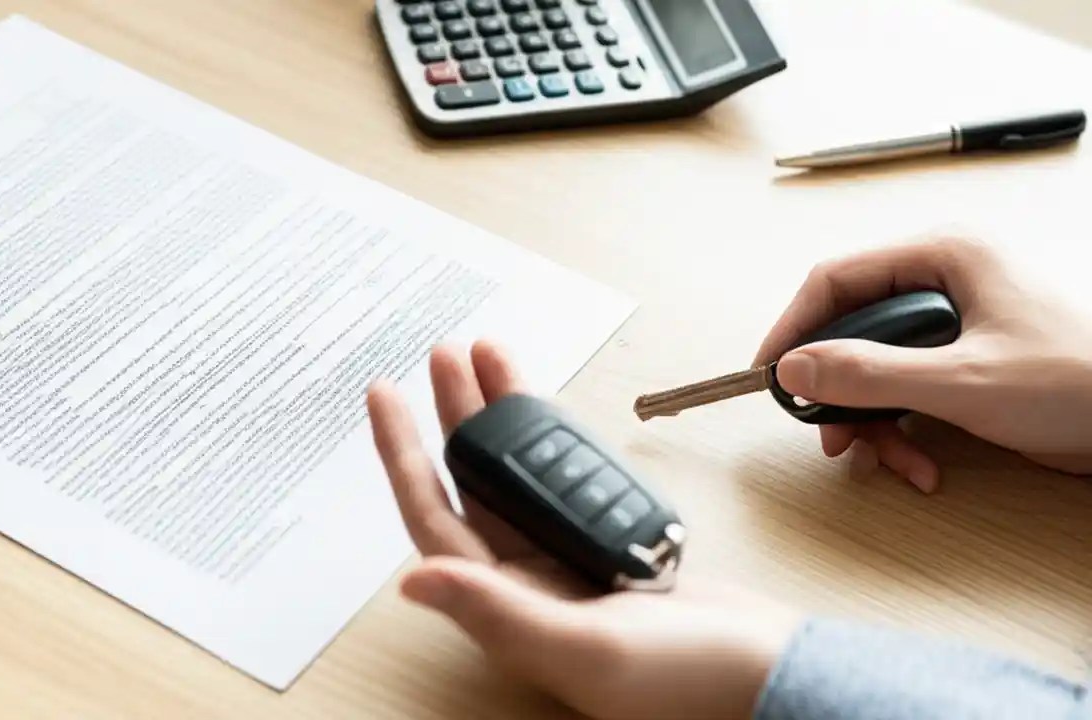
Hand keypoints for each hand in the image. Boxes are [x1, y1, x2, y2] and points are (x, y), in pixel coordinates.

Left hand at [366, 341, 799, 719]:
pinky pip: (562, 476)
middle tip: (445, 355)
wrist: (769, 672)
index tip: (385, 395)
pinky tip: (541, 402)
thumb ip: (498, 613)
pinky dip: (550, 435)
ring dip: (500, 414)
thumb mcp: (585, 649)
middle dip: (454, 415)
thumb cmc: (686, 681)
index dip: (401, 455)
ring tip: (487, 355)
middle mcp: (527, 581)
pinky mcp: (605, 543)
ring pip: (518, 471)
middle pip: (473, 481)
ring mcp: (566, 559)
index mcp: (507, 608)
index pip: (434, 518)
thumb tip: (414, 582)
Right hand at [754, 234, 1091, 492]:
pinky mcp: (963, 362)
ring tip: (889, 462)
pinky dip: (903, 433)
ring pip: (873, 370)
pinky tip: (923, 466)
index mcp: (942, 257)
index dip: (793, 329)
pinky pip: (904, 391)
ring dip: (872, 424)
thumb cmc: (1077, 382)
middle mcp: (942, 281)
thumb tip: (793, 369)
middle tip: (831, 437)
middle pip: (850, 332)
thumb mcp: (961, 381)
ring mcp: (952, 323)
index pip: (835, 280)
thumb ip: (870, 373)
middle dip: (840, 394)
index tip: (768, 376)